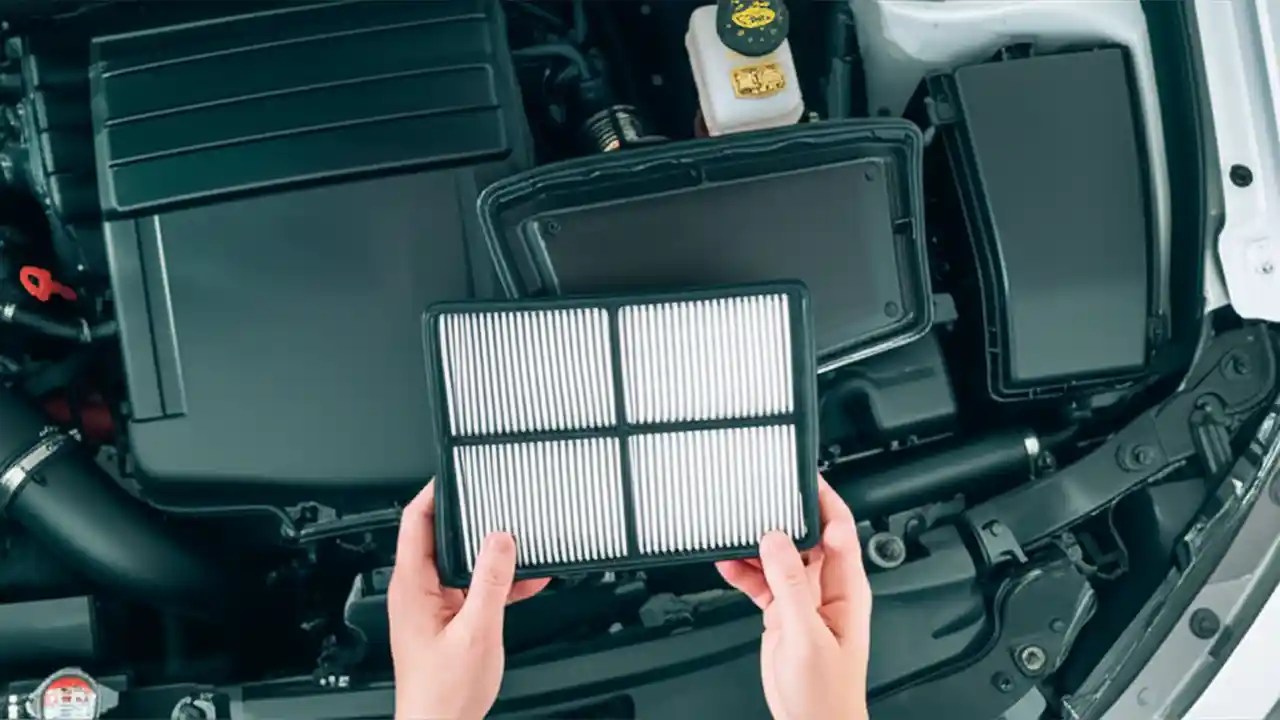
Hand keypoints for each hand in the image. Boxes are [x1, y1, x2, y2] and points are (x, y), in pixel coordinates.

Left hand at [388, 480, 550, 719]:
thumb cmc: (443, 694)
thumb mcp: (477, 630)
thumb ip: (491, 582)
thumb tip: (500, 540)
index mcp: (411, 587)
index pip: (415, 521)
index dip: (434, 492)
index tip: (456, 474)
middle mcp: (416, 592)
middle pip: (440, 537)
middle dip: (470, 518)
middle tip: (493, 499)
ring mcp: (431, 606)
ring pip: (461, 563)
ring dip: (490, 554)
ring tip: (521, 540)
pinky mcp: (447, 621)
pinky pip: (473, 589)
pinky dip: (498, 582)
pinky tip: (527, 581)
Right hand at [716, 476, 872, 719]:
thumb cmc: (827, 694)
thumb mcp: (808, 635)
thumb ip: (792, 584)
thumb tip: (777, 539)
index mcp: (847, 588)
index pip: (840, 530)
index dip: (825, 500)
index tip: (804, 476)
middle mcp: (826, 589)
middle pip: (805, 538)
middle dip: (783, 516)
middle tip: (758, 497)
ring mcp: (803, 601)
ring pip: (778, 557)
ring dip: (757, 545)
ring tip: (734, 530)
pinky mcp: (782, 614)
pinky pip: (761, 581)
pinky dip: (744, 571)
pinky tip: (727, 561)